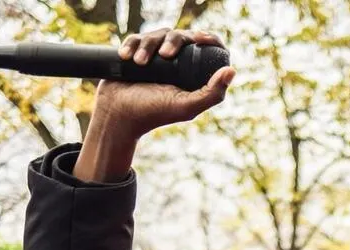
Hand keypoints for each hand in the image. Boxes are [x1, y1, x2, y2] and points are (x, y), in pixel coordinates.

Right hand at [97, 28, 234, 138]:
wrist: (117, 115)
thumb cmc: (152, 113)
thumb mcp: (186, 106)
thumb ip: (211, 93)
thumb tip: (231, 70)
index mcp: (194, 75)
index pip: (208, 49)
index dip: (209, 38)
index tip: (199, 39)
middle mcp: (177, 65)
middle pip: (182, 36)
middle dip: (174, 41)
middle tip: (164, 56)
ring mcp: (156, 58)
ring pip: (159, 34)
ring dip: (148, 46)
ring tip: (140, 64)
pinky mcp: (137, 53)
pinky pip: (138, 38)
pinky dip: (133, 44)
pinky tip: (127, 57)